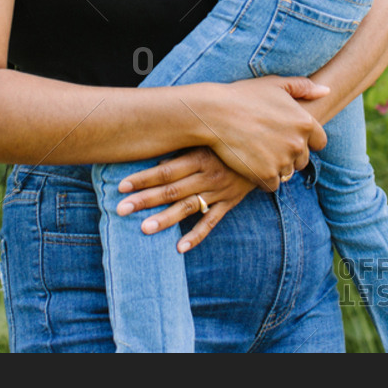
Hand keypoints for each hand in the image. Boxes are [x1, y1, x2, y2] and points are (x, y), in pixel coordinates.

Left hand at [115, 147, 256, 252]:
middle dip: (145, 200)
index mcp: (200, 157)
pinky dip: (195, 236)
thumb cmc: (228, 140)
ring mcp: (219, 191)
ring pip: (188, 207)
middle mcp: (208, 175)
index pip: (166, 170)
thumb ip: (183, 149)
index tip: (121, 186)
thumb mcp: (207, 139)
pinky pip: (211, 222)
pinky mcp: (229, 203)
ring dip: (165, 219)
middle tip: (121, 209)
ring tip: (144, 229)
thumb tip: (156, 162)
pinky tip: (179, 248)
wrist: (266, 150)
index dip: (143, 178)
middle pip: (171, 190)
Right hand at [201, 75, 329, 190]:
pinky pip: (272, 185)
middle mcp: (298, 144)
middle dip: (289, 155)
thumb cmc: (243, 95)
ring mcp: (283, 161)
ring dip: (276, 167)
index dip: (304, 140)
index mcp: (305, 122)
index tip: (287, 136)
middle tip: (267, 143)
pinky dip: (262, 178)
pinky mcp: (266, 175)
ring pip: (287, 173)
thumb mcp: (275, 84)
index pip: (319, 142)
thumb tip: (326, 91)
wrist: (214, 113)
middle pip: (303, 160)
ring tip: (256, 152)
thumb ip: (304, 87)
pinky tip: (250, 163)